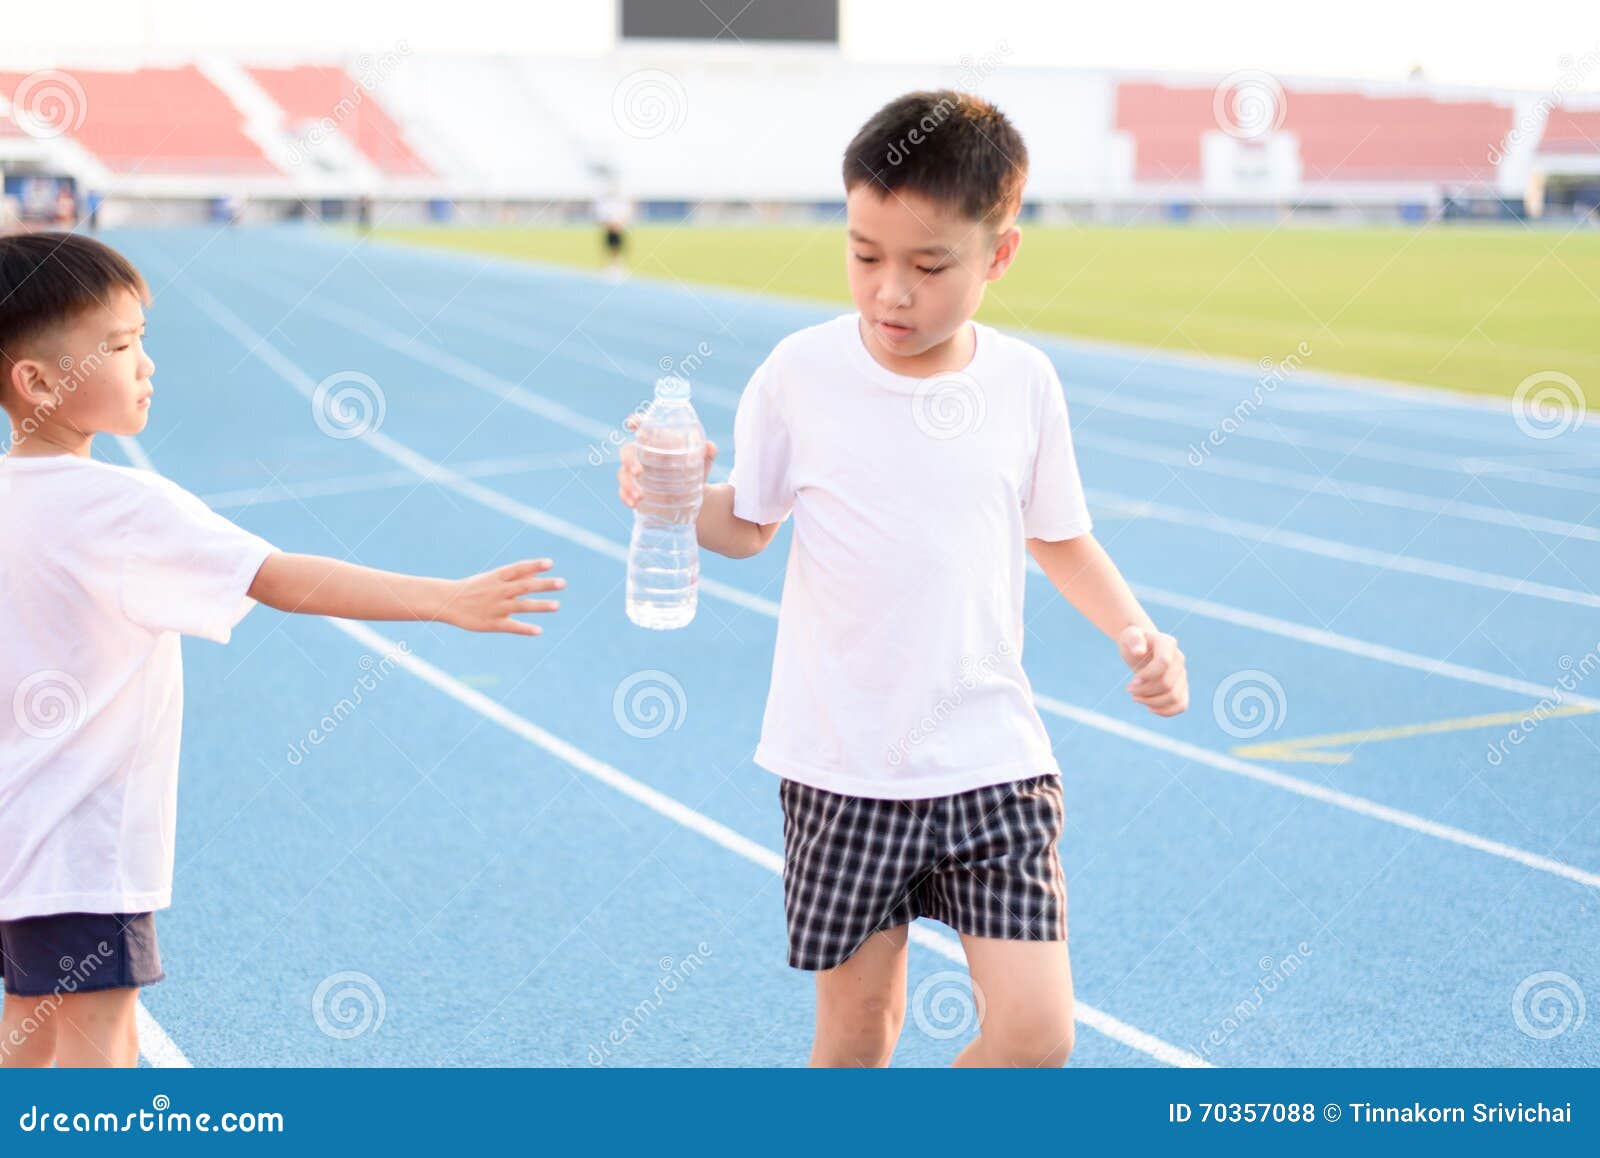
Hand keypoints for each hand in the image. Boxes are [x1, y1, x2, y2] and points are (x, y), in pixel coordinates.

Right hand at [440, 559, 563, 635]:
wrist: (446, 602)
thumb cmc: (473, 588)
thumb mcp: (491, 578)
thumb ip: (514, 577)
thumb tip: (537, 571)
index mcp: (497, 577)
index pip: (518, 569)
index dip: (534, 565)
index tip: (550, 563)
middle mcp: (498, 591)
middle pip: (524, 586)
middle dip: (544, 585)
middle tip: (563, 583)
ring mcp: (495, 607)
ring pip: (521, 606)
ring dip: (540, 606)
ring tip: (557, 605)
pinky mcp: (492, 623)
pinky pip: (511, 626)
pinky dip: (524, 628)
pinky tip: (538, 631)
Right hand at [616, 412, 716, 508]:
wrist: (694, 496)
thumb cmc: (695, 471)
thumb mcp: (703, 462)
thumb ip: (707, 452)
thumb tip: (709, 447)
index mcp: (656, 443)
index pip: (643, 428)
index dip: (636, 423)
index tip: (632, 425)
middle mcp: (642, 455)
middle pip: (627, 452)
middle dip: (629, 461)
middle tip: (639, 472)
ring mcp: (634, 473)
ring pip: (622, 474)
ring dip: (628, 484)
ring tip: (640, 496)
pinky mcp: (633, 489)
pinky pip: (623, 491)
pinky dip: (626, 497)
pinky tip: (634, 503)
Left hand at [1119, 625, 1187, 716]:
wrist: (1142, 648)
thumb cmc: (1134, 642)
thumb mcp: (1129, 636)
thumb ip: (1133, 639)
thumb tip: (1139, 651)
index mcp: (1167, 643)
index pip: (1163, 663)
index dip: (1148, 676)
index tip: (1132, 681)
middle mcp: (1179, 659)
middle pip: (1167, 684)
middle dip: (1145, 691)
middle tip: (1129, 689)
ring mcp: (1182, 674)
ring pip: (1174, 697)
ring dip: (1152, 702)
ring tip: (1136, 698)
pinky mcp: (1181, 687)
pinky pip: (1181, 705)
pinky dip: (1166, 711)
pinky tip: (1149, 708)